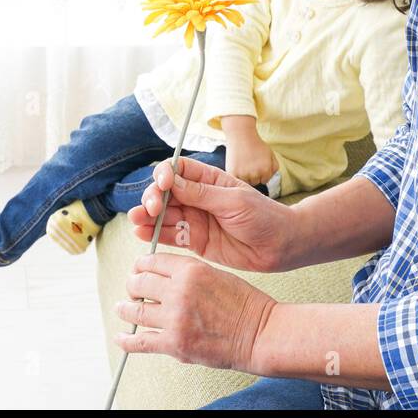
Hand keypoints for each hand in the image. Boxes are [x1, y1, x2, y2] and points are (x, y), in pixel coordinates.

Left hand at [112, 252, 276, 372]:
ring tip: (122, 307)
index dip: (140, 265)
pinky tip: (121, 336)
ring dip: (125, 308)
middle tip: (132, 288)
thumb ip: (187, 274)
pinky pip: (140, 341)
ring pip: (135, 309)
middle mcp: (178, 291)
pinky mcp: (175, 343)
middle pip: (139, 282)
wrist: (258, 333)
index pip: (151, 261)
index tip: (138, 269)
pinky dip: (126, 339)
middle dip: (132, 284)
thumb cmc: (243, 304)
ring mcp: (174, 319)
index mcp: (190, 270)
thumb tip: (162, 276)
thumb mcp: (215, 274)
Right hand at [127, 156, 298, 272]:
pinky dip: (155, 234)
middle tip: (150, 209)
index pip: (178, 170)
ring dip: (148, 217)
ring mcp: (195, 219)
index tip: (163, 185)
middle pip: (165, 193)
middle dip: (153, 197)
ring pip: (164, 215)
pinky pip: (171, 236)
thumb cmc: (264, 217)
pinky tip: (142, 233)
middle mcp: (198, 198)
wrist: (281, 246)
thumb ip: (202, 194)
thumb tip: (171, 182)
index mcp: (209, 180)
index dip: (165, 175)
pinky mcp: (195, 241)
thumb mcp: (234, 201)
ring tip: (137, 221)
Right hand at [224, 132, 280, 185]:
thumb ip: (274, 167)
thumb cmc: (256, 144)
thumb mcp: (270, 154)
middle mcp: (256, 174)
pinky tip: (237, 166)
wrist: (241, 135)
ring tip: (243, 165)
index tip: (257, 165)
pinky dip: (236, 175)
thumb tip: (269, 178)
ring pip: (246, 182)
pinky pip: (236, 180)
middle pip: (255, 182)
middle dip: (253, 175)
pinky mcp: (233, 173)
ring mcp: (244, 174)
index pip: (264, 180)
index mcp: (266, 170)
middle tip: (249, 164)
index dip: (261, 173)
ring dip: (245, 176)